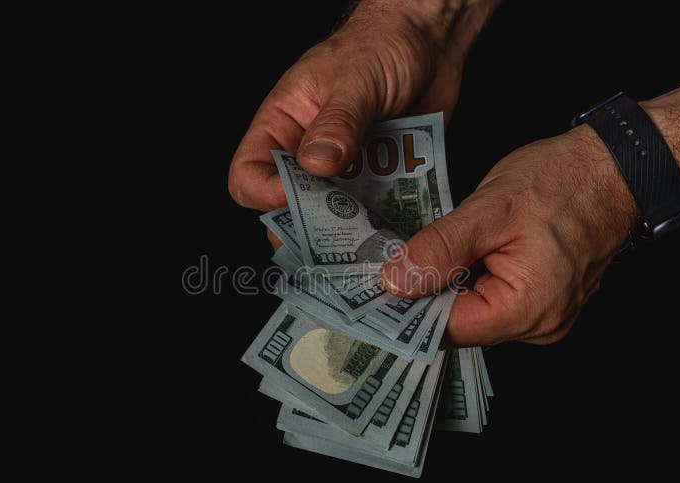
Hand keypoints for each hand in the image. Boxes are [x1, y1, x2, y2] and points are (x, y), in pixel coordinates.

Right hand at [228, 0, 497, 216]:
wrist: (430, 41)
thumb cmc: (381, 45)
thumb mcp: (357, 80)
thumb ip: (338, 122)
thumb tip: (316, 165)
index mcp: (282, 125)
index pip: (250, 175)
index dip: (267, 195)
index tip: (304, 200)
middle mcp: (307, 153)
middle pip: (289, 208)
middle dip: (309, 228)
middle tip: (337, 241)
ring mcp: (344, 170)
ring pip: (333, 218)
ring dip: (350, 235)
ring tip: (371, 245)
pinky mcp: (378, 179)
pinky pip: (372, 212)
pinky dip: (383, 225)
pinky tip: (398, 231)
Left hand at [379, 125, 638, 344]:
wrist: (615, 167)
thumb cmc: (563, 181)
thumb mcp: (490, 209)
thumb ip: (440, 250)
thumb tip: (397, 282)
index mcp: (526, 309)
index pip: (447, 330)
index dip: (406, 311)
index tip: (372, 290)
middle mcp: (538, 325)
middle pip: (459, 325)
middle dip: (422, 297)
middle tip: (384, 267)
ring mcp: (543, 315)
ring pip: (473, 313)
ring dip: (444, 288)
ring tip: (415, 257)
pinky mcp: (542, 299)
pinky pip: (492, 300)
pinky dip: (467, 281)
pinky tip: (450, 257)